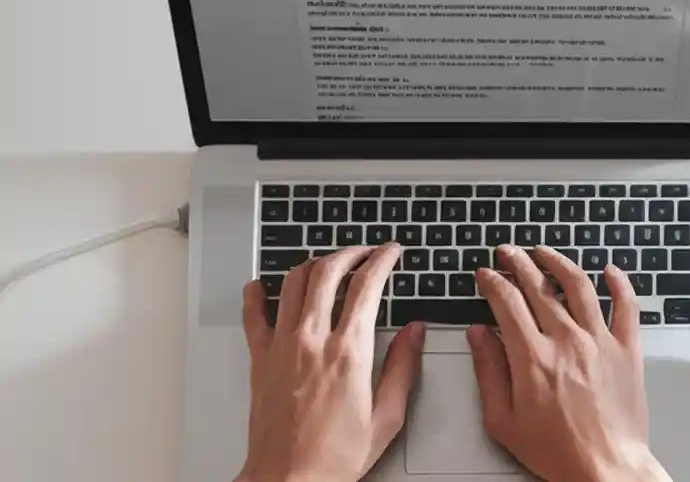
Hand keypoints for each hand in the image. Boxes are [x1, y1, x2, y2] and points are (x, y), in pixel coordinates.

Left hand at [238, 242, 424, 481]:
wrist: (289, 480)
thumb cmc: (335, 456)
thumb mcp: (387, 417)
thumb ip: (403, 367)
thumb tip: (416, 332)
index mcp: (350, 353)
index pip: (367, 286)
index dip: (382, 260)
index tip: (391, 252)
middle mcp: (313, 341)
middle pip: (329, 272)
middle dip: (351, 252)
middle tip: (365, 251)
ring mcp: (282, 346)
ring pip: (294, 283)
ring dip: (314, 263)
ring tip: (328, 263)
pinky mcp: (261, 359)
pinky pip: (253, 314)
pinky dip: (258, 293)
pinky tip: (263, 286)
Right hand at [468, 245, 670, 481]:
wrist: (605, 468)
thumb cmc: (557, 451)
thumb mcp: (503, 420)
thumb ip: (488, 371)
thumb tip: (477, 335)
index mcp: (532, 357)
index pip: (507, 302)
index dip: (492, 282)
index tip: (486, 274)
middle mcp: (566, 341)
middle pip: (539, 287)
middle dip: (518, 263)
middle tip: (508, 253)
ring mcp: (600, 342)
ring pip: (579, 285)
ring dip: (558, 262)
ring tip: (545, 252)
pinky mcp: (628, 349)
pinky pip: (626, 305)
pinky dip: (618, 283)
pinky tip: (609, 270)